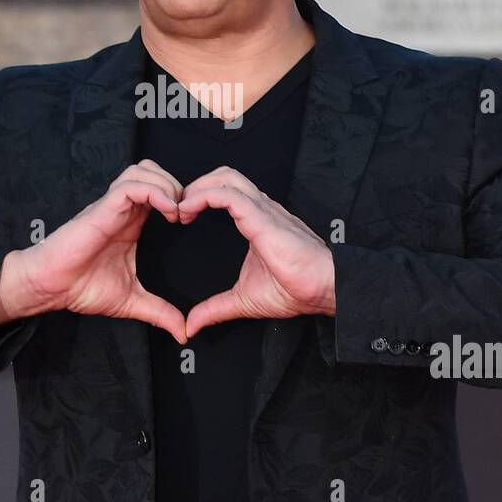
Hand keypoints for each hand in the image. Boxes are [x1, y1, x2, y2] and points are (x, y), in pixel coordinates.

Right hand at [6, 159, 187, 343]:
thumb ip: (160, 312)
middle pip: (153, 171)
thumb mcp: (132, 301)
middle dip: (177, 185)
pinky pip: (132, 186)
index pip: (159, 189)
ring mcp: (112, 206)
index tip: (190, 222)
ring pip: (143, 170)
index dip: (180, 198)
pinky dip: (155, 191)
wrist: (52, 288)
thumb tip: (183, 333)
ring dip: (166, 185)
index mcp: (132, 223)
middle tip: (187, 213)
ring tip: (175, 211)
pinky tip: (166, 211)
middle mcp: (123, 209)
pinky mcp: (102, 209)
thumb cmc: (82, 288)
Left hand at [176, 166, 335, 338]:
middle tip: (178, 209)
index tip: (182, 217)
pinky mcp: (263, 217)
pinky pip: (228, 194)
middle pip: (223, 176)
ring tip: (182, 208)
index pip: (225, 192)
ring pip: (225, 178)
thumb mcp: (244, 301)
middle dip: (196, 186)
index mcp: (256, 221)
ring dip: (197, 188)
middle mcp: (260, 209)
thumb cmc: (296, 289)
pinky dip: (203, 196)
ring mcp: (262, 209)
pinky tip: (189, 210)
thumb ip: (215, 309)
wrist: (323, 289)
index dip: (200, 197)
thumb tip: (192, 325)